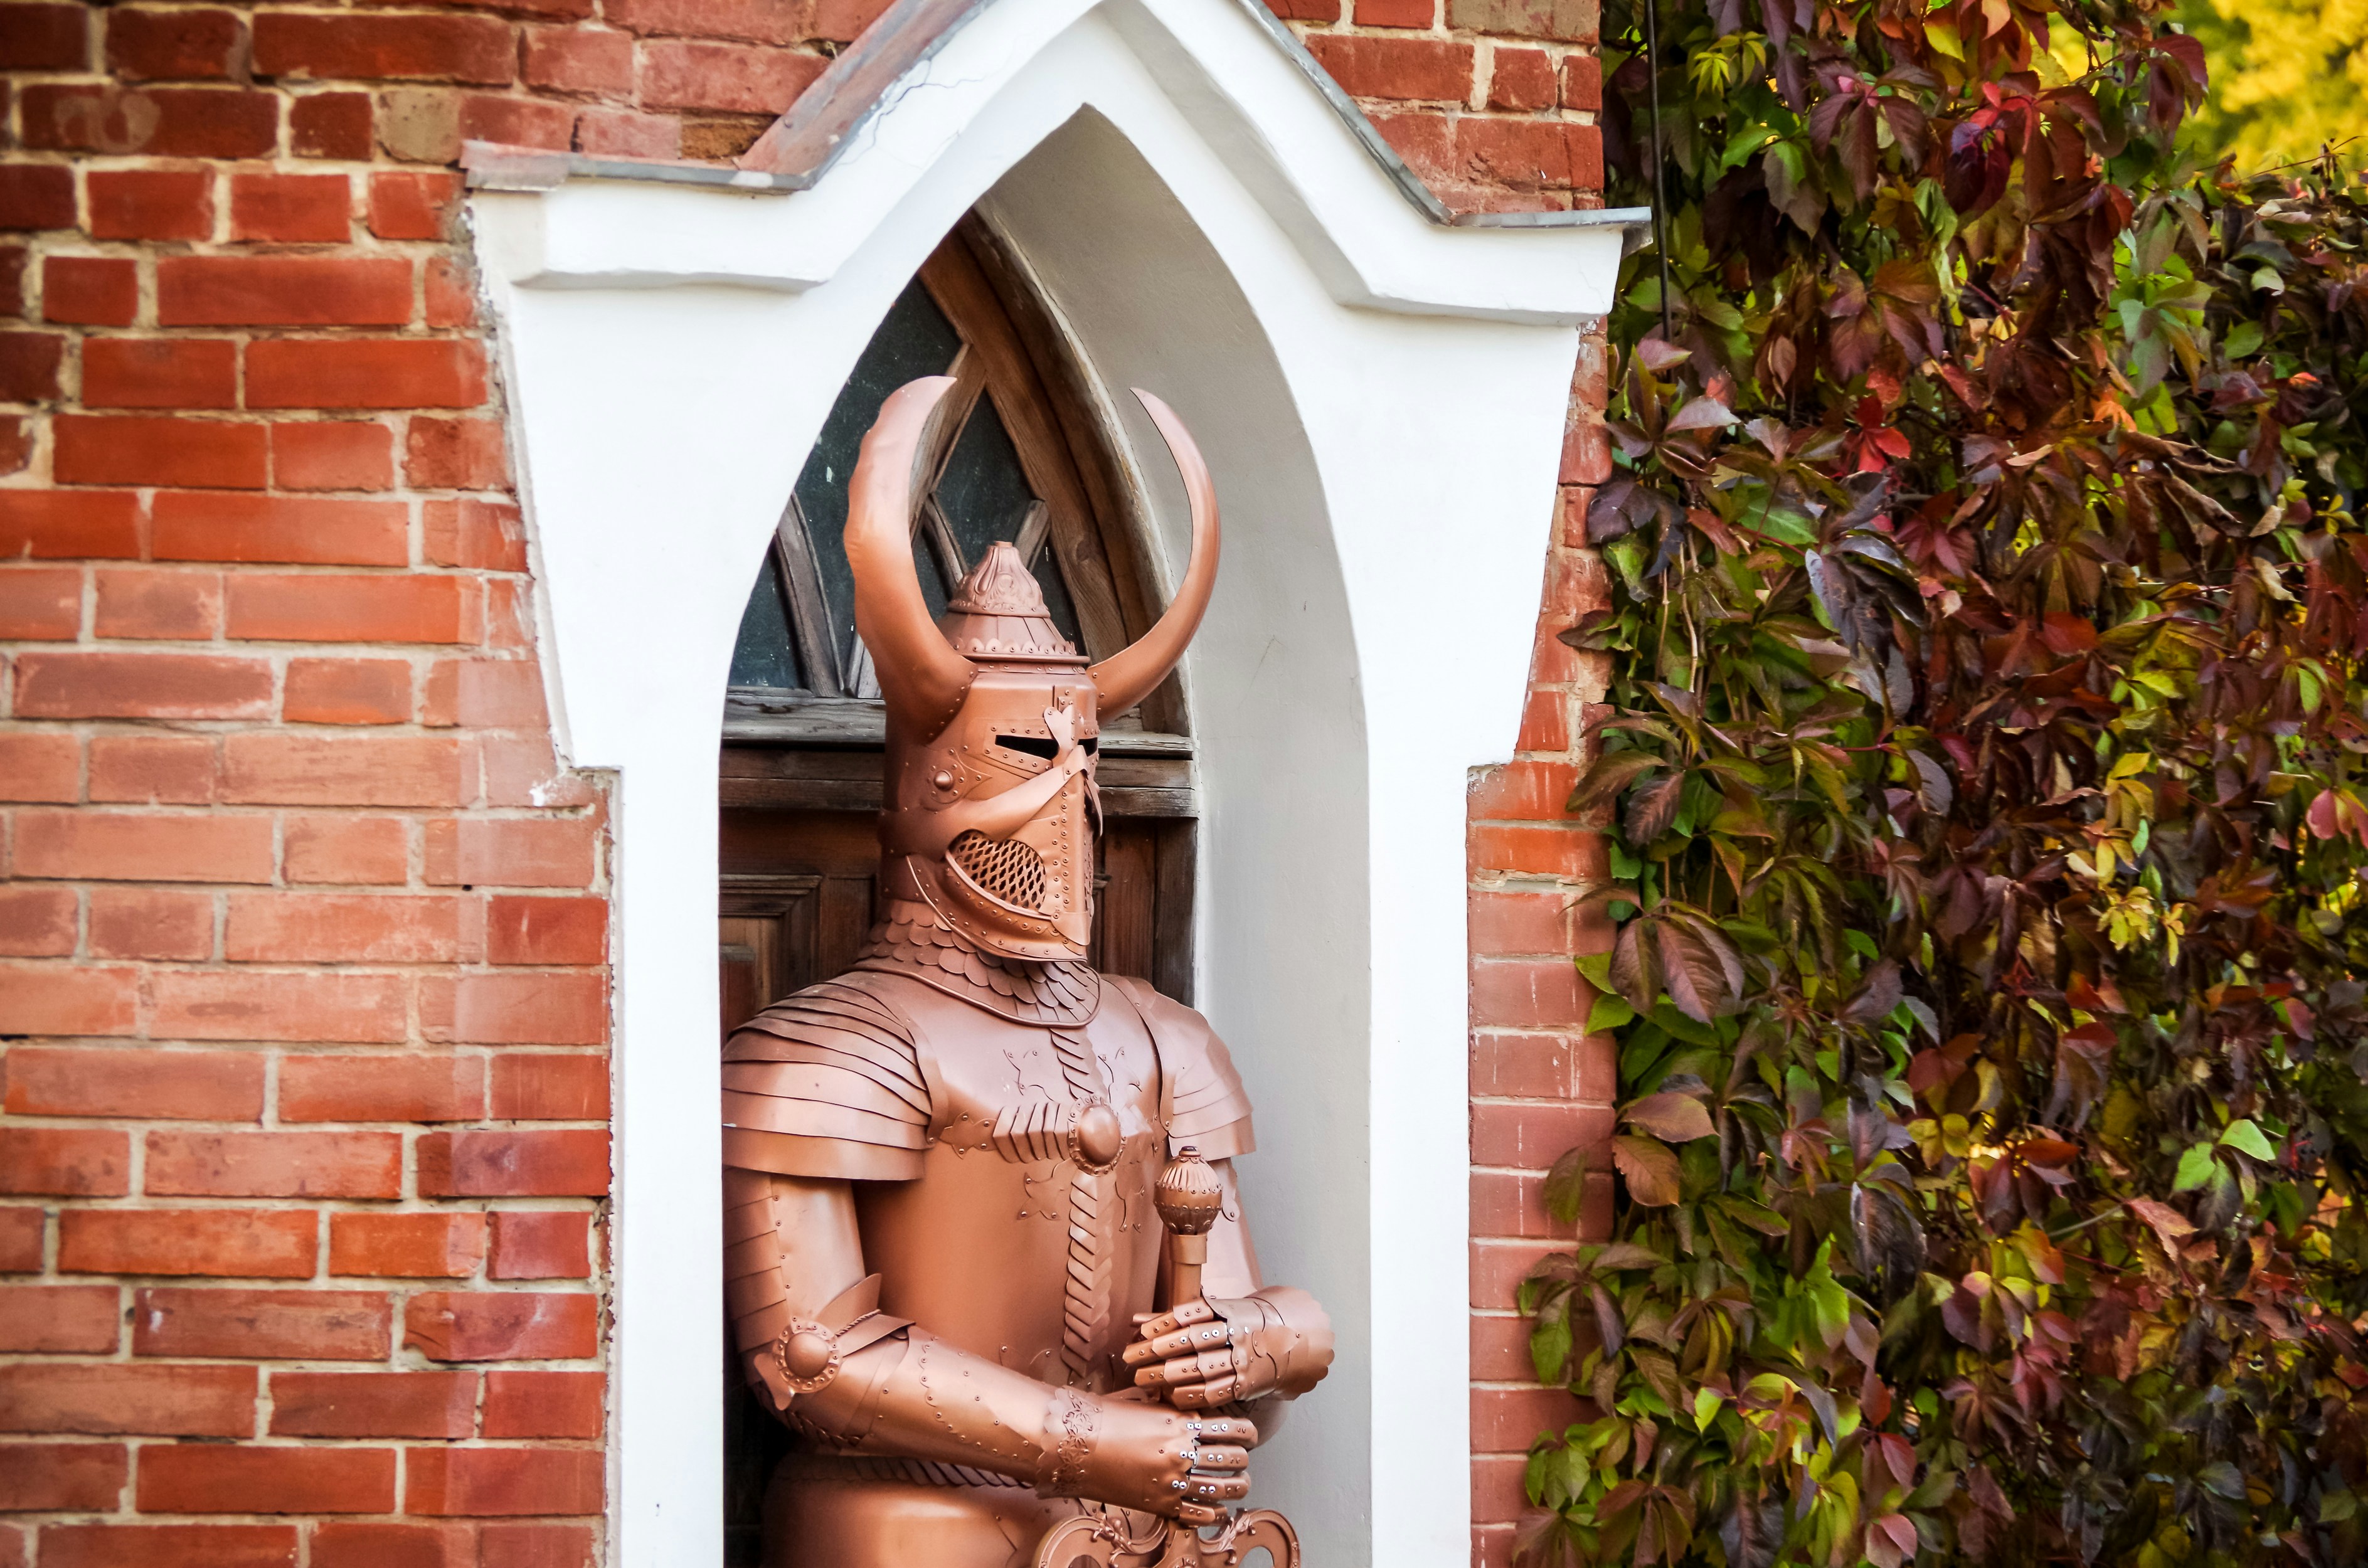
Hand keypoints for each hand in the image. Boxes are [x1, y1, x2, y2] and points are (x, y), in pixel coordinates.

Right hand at [1055, 1397, 1255, 1522]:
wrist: (1075, 1442)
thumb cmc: (1108, 1415)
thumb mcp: (1147, 1399)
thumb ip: (1176, 1404)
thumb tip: (1197, 1403)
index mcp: (1183, 1421)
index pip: (1235, 1429)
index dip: (1248, 1434)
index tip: (1248, 1436)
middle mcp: (1183, 1452)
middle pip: (1235, 1461)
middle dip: (1242, 1461)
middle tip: (1241, 1461)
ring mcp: (1172, 1481)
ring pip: (1224, 1490)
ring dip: (1236, 1488)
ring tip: (1238, 1485)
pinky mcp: (1161, 1504)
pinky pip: (1200, 1514)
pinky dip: (1215, 1514)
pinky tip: (1218, 1510)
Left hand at [1122, 1288, 1333, 1408]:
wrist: (1285, 1340)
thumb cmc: (1236, 1325)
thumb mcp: (1212, 1315)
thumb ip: (1173, 1321)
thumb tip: (1134, 1321)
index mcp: (1226, 1310)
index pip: (1192, 1314)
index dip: (1165, 1323)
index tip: (1140, 1333)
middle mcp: (1236, 1333)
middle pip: (1193, 1341)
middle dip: (1159, 1351)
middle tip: (1131, 1359)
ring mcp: (1243, 1360)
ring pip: (1203, 1368)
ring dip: (1169, 1376)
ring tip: (1143, 1380)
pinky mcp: (1246, 1384)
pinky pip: (1216, 1392)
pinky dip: (1191, 1396)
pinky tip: (1170, 1397)